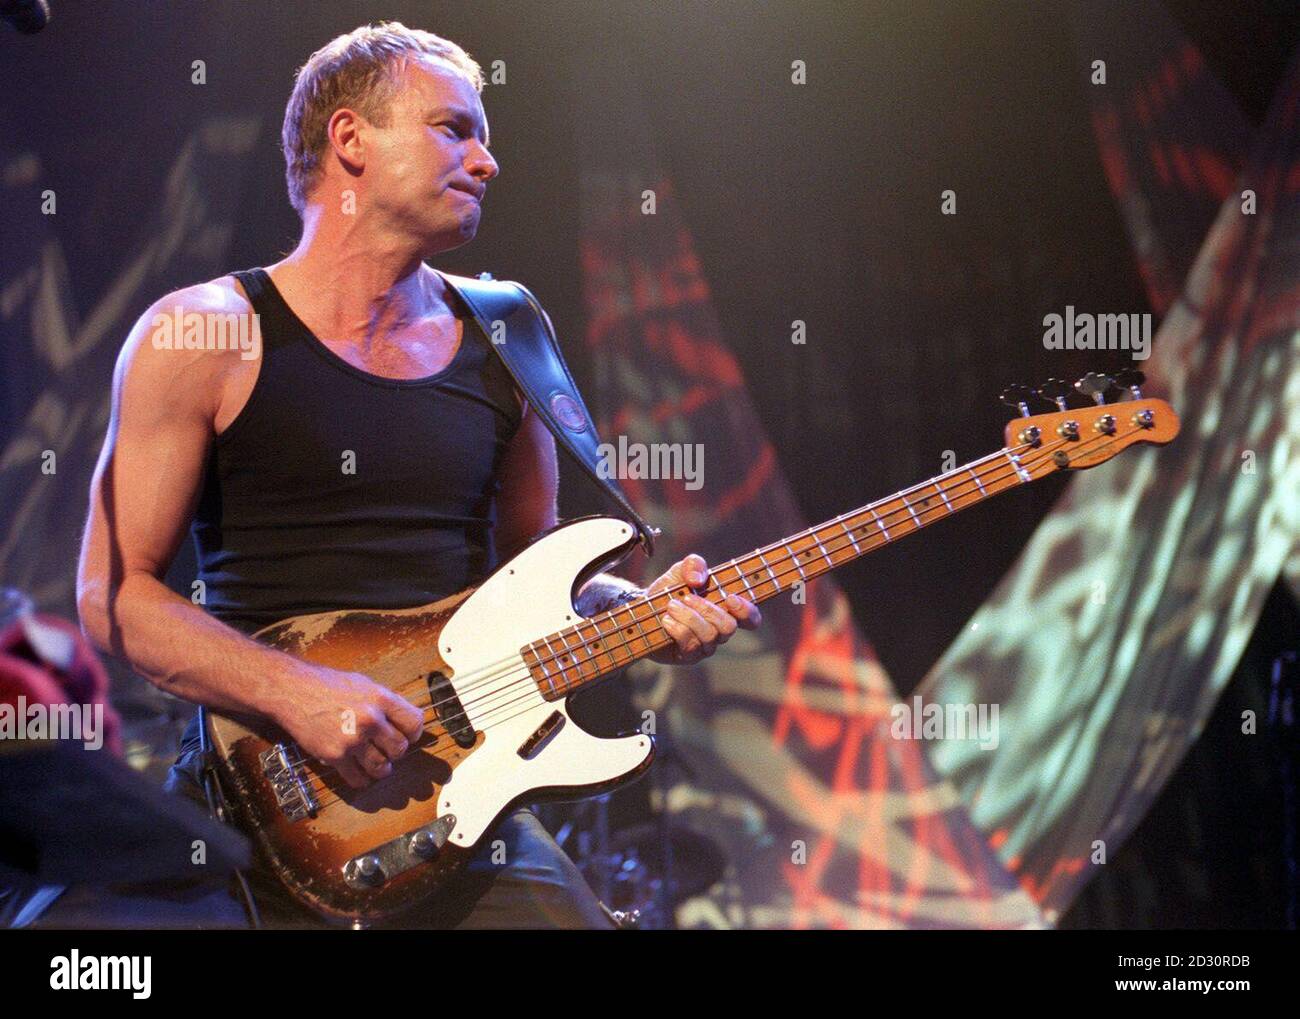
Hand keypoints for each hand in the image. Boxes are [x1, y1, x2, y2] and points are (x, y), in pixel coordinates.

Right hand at [274, 665, 425, 788]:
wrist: (294, 690)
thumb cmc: (328, 684)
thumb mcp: (364, 684)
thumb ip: (386, 702)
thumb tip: (404, 718)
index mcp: (381, 699)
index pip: (414, 724)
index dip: (413, 733)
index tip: (407, 736)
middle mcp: (370, 719)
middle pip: (400, 748)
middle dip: (395, 751)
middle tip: (387, 749)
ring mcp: (352, 739)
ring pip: (381, 767)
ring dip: (381, 769)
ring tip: (376, 764)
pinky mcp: (335, 755)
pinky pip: (357, 778)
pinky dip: (361, 780)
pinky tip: (360, 773)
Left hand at [645, 554, 761, 665]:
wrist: (644, 608)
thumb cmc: (670, 590)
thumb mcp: (681, 570)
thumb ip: (694, 564)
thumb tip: (698, 580)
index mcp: (726, 610)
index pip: (751, 619)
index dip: (747, 611)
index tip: (731, 598)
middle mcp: (719, 630)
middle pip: (728, 627)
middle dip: (708, 610)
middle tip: (687, 597)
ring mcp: (705, 646)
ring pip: (709, 636)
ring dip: (689, 617)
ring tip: (671, 605)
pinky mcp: (688, 656)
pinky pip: (691, 645)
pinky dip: (677, 628)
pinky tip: (666, 620)